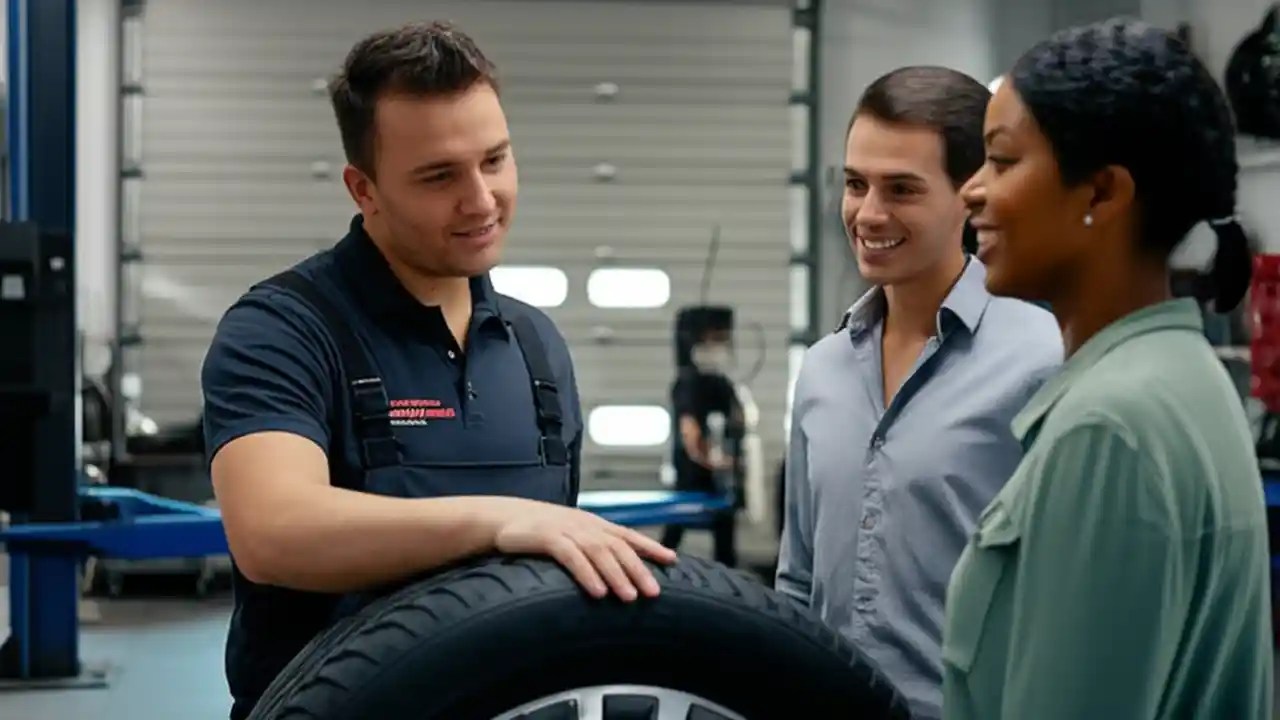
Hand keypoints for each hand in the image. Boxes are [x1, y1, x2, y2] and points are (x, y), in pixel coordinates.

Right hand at [490, 499, 677, 601]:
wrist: (503, 517)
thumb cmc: (539, 531)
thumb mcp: (570, 535)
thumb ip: (592, 547)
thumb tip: (617, 569)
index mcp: (592, 524)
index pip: (627, 535)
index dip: (650, 546)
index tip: (672, 560)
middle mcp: (584, 525)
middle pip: (618, 547)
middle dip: (638, 569)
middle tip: (654, 592)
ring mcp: (566, 529)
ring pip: (598, 552)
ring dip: (616, 576)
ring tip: (629, 597)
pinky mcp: (547, 538)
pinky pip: (571, 557)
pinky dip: (586, 574)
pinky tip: (598, 592)